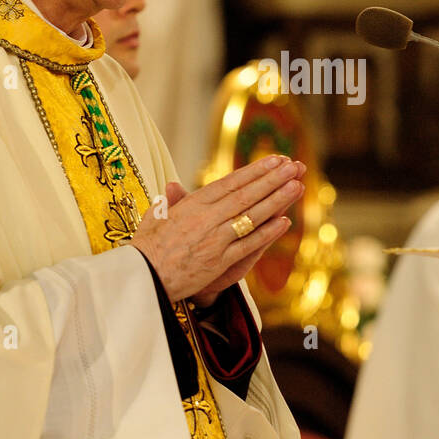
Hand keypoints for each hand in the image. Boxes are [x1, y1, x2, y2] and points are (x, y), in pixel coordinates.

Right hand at [130, 155, 305, 303]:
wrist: (140, 278)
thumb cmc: (146, 247)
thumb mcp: (156, 216)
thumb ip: (171, 201)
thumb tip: (174, 186)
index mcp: (192, 204)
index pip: (230, 182)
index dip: (255, 170)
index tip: (275, 160)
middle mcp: (206, 218)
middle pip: (246, 195)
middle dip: (273, 179)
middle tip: (294, 166)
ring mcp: (215, 239)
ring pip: (252, 216)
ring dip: (277, 200)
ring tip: (297, 186)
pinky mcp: (219, 262)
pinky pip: (249, 244)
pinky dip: (268, 233)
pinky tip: (285, 221)